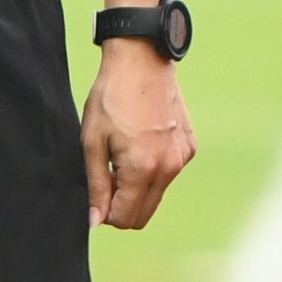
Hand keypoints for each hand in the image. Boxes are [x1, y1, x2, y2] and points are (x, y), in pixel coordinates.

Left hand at [82, 44, 195, 231]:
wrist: (142, 60)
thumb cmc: (111, 97)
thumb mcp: (92, 142)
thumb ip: (96, 185)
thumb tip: (94, 221)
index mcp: (143, 169)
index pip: (125, 218)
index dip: (105, 214)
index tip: (96, 192)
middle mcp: (169, 168)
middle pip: (143, 215)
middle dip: (122, 207)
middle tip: (106, 178)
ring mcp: (182, 157)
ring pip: (157, 195)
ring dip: (137, 188)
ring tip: (122, 156)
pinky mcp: (189, 147)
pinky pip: (169, 174)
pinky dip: (153, 170)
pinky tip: (140, 143)